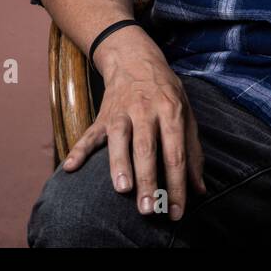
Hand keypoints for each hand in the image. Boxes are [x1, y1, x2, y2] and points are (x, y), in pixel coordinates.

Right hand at [61, 29, 206, 220]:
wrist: (135, 58)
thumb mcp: (185, 114)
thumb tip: (200, 190)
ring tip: (122, 189)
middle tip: (147, 209)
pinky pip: (89, 134)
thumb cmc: (166, 92)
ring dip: (119, 164)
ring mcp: (122, 112)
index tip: (176, 211)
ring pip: (119, 139)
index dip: (177, 184)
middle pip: (147, 148)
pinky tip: (70, 168)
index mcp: (171, 112)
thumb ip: (193, 152)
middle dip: (147, 180)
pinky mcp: (102, 115)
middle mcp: (146, 111)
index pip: (176, 153)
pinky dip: (79, 150)